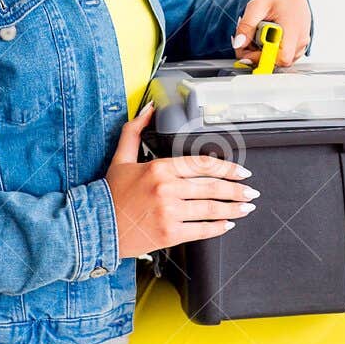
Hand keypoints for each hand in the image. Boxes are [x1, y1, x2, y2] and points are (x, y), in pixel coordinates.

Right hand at [105, 103, 257, 257]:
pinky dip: (217, 228)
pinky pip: (200, 230)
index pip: (203, 165)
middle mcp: (167, 189)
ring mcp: (169, 212)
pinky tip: (227, 224)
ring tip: (245, 207)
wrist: (93, 226)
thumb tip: (149, 109)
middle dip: (236, 190)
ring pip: (210, 209)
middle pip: (212, 187)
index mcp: (159, 168)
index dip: (227, 168)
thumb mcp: (121, 157)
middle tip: (250, 191)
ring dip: (233, 208)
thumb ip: (135, 130)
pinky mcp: (168, 234)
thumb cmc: (109, 194)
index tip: (241, 172)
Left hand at [232, 0, 311, 67]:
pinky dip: (270, 53)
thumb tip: (239, 44)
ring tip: (260, 36)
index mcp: (292, 29)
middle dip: (257, 54)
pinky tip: (268, 40)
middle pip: (276, 61)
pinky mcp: (298, 52)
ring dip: (262, 53)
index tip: (250, 50)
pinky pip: (280, 59)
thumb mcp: (257, 5)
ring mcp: (300, 48)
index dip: (264, 58)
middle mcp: (300, 41)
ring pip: (277, 62)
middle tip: (250, 39)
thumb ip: (246, 24)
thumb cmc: (279, 0)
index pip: (282, 57)